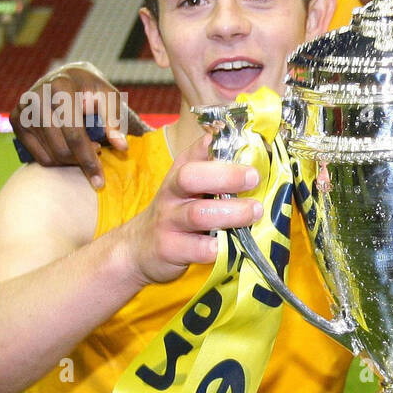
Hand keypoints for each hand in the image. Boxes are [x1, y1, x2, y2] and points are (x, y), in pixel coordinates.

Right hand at [10, 63, 149, 187]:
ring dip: (71, 162)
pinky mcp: (16, 120)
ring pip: (50, 156)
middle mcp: (37, 97)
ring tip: (85, 150)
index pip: (74, 133)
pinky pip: (38, 156)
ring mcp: (23, 109)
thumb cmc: (92, 90)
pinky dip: (57, 161)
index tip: (100, 181)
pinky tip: (69, 151)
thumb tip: (122, 147)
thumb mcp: (110, 98)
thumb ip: (116, 120)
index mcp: (61, 88)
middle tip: (98, 154)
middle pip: (61, 148)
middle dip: (81, 161)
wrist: (66, 78)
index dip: (88, 159)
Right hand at [119, 135, 264, 285]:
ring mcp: (169, 222)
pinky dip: (217, 247)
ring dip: (231, 213)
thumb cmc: (175, 214)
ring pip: (198, 214)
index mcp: (180, 174)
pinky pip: (197, 248)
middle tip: (254, 178)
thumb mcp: (186, 188)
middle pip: (191, 177)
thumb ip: (208, 169)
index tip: (243, 143)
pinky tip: (233, 246)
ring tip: (255, 212)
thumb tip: (235, 143)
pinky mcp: (171, 249)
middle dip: (226, 176)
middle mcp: (172, 194)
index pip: (195, 152)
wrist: (137, 248)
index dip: (217, 144)